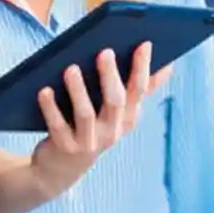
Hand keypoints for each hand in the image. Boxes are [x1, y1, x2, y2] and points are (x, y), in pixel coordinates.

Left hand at [29, 42, 172, 196]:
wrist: (62, 168)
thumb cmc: (92, 128)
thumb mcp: (118, 112)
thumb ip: (140, 89)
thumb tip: (168, 65)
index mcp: (127, 117)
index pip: (139, 90)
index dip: (143, 68)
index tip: (144, 44)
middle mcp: (112, 131)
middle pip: (115, 101)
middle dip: (111, 76)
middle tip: (104, 52)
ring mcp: (89, 141)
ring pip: (86, 114)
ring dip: (79, 90)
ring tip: (71, 68)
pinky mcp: (65, 148)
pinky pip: (58, 126)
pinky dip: (51, 107)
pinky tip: (44, 90)